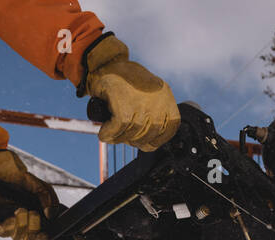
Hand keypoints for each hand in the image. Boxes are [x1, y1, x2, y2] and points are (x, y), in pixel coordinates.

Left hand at [0, 149, 57, 239]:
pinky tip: (12, 217)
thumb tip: (51, 215)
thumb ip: (50, 199)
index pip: (42, 237)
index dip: (43, 239)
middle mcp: (25, 224)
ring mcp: (11, 224)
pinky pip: (2, 232)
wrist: (6, 172)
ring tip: (22, 210)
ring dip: (21, 225)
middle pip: (30, 239)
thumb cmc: (24, 181)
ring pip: (17, 236)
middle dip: (33, 229)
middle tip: (33, 214)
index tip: (43, 235)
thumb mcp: (42, 187)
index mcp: (38, 220)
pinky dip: (8, 227)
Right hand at [84, 36, 179, 151]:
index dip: (155, 140)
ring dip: (120, 138)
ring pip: (132, 135)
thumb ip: (154, 112)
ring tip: (112, 134)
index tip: (144, 141)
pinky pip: (117, 130)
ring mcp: (141, 104)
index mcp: (167, 98)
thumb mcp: (148, 93)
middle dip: (135, 141)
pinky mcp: (123, 107)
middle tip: (123, 136)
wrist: (107, 62)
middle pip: (149, 136)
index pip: (170, 129)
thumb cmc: (126, 79)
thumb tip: (147, 143)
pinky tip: (104, 132)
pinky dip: (109, 134)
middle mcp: (157, 101)